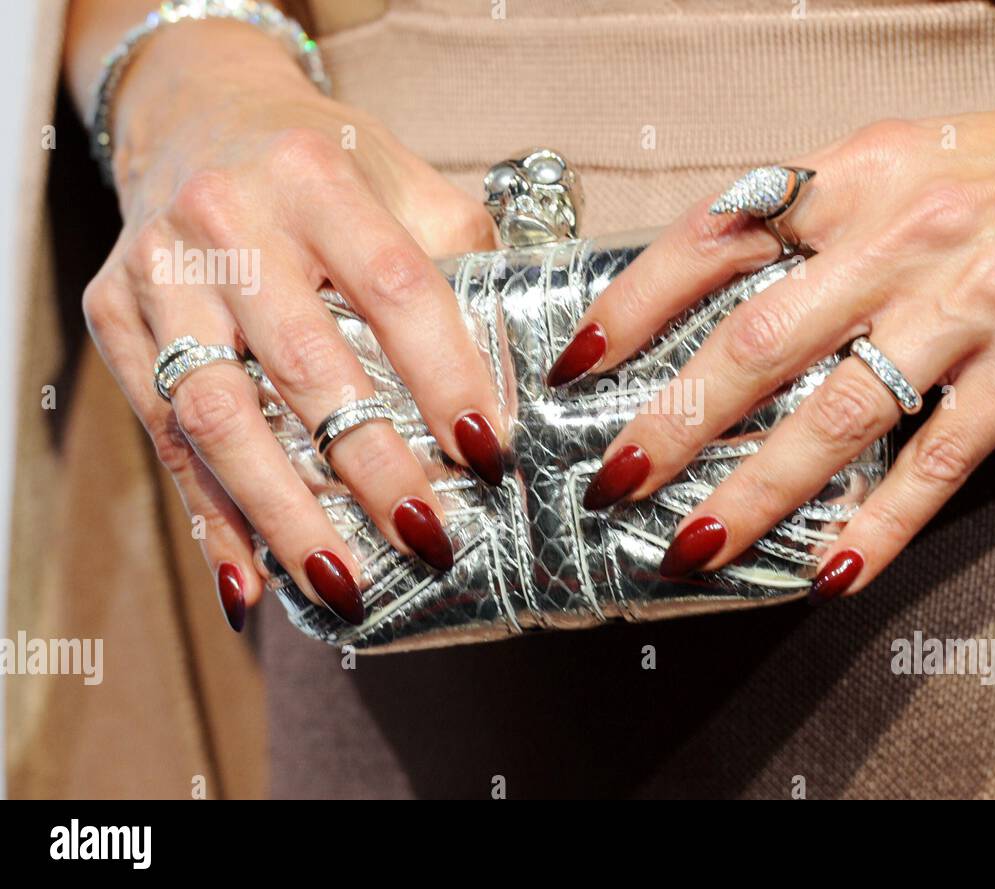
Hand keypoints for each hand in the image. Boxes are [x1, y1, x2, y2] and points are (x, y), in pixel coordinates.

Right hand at [79, 21, 501, 628]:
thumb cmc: (323, 168)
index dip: (448, 378)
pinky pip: (163, 436)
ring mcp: (160, 271)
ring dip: (285, 514)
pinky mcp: (113, 314)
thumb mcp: (404, 185)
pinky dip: (210, 518)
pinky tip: (252, 583)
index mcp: (317, 179)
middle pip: (306, 365)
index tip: (490, 454)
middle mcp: (228, 219)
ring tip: (345, 587)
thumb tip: (526, 379)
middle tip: (429, 539)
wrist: (199, 116)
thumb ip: (464, 265)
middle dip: (371, 466)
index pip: (398, 289)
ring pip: (217, 413)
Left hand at [552, 43, 994, 599]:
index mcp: (857, 176)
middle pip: (758, 342)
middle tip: (614, 481)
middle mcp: (903, 234)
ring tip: (698, 545)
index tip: (575, 363)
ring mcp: (974, 298)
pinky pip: (943, 456)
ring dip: (759, 490)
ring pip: (840, 412)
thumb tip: (720, 298)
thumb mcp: (908, 163)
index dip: (634, 305)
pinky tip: (836, 566)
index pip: (715, 238)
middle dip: (674, 423)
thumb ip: (818, 225)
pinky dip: (884, 520)